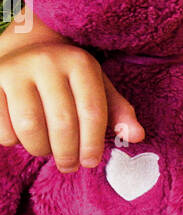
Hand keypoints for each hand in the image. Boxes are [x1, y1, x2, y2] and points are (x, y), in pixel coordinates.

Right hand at [0, 39, 144, 171]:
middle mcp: (47, 62)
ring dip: (41, 149)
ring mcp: (16, 70)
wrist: (27, 49)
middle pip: (62, 122)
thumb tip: (137, 136)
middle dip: (67, 153)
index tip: (91, 162)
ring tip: (47, 151)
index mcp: (79, 62)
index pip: (92, 111)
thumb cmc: (69, 79)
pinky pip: (3, 127)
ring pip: (29, 126)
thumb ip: (118, 112)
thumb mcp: (98, 88)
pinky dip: (14, 142)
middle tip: (69, 165)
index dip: (93, 144)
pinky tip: (23, 138)